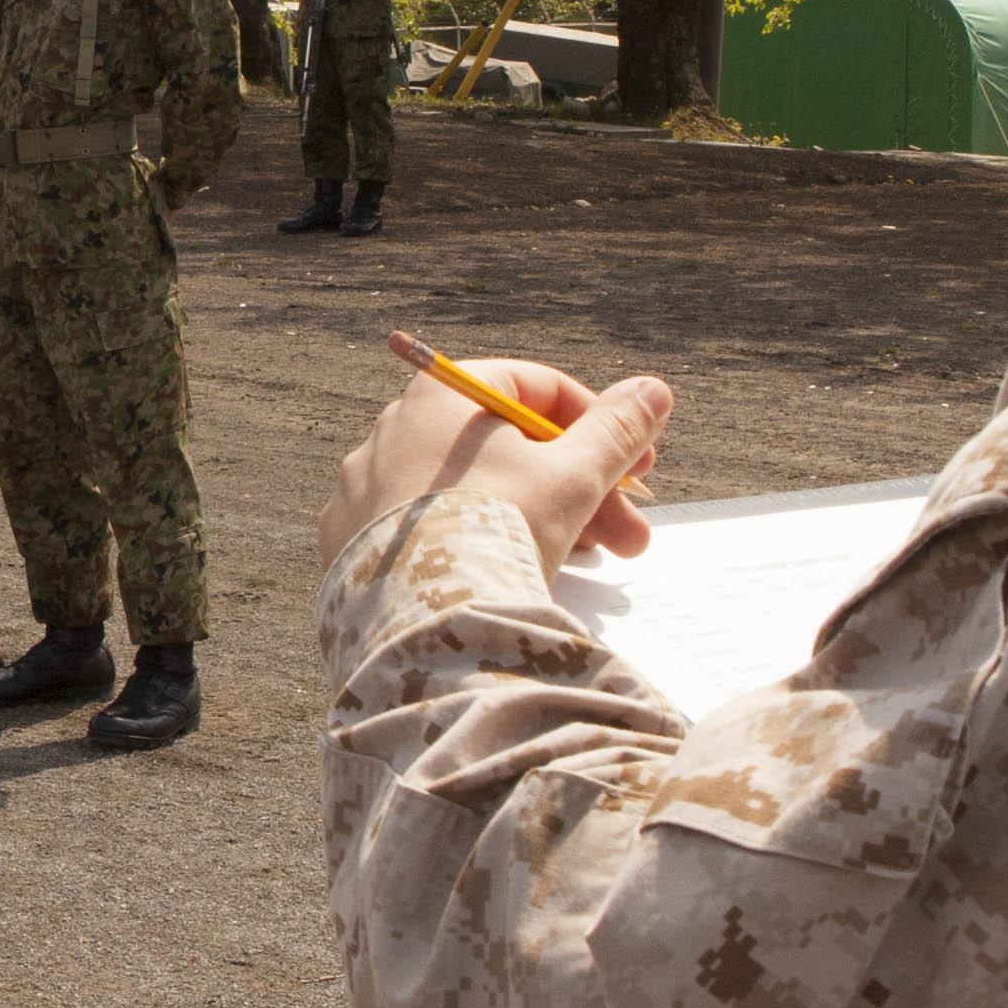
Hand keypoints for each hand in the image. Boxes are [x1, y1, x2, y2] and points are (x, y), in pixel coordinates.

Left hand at [321, 336, 666, 590]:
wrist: (424, 618)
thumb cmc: (500, 530)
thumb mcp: (574, 476)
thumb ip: (615, 431)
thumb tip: (652, 391)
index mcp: (439, 397)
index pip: (532, 389)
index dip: (596, 423)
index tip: (637, 464)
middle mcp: (394, 430)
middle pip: (509, 448)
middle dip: (582, 489)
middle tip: (630, 532)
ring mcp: (368, 488)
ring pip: (475, 491)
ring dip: (544, 518)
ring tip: (594, 559)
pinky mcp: (355, 541)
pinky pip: (432, 529)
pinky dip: (479, 542)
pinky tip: (524, 574)